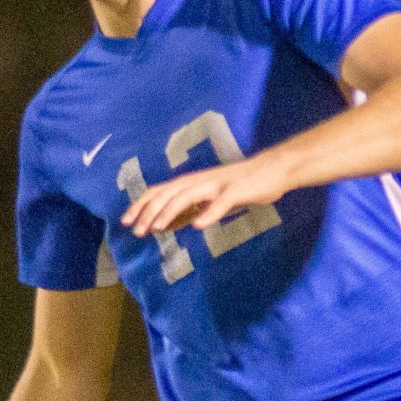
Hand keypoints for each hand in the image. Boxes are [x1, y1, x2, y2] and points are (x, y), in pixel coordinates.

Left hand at [121, 155, 286, 237]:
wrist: (275, 169)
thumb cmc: (242, 185)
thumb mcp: (210, 198)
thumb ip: (190, 209)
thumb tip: (167, 224)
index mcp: (192, 183)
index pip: (160, 192)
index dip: (141, 205)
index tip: (126, 222)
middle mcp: (200, 181)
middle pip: (168, 194)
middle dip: (149, 212)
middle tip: (136, 231)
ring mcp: (217, 185)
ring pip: (188, 195)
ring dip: (170, 211)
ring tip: (157, 228)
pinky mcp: (237, 190)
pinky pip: (221, 202)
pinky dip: (208, 213)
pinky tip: (197, 226)